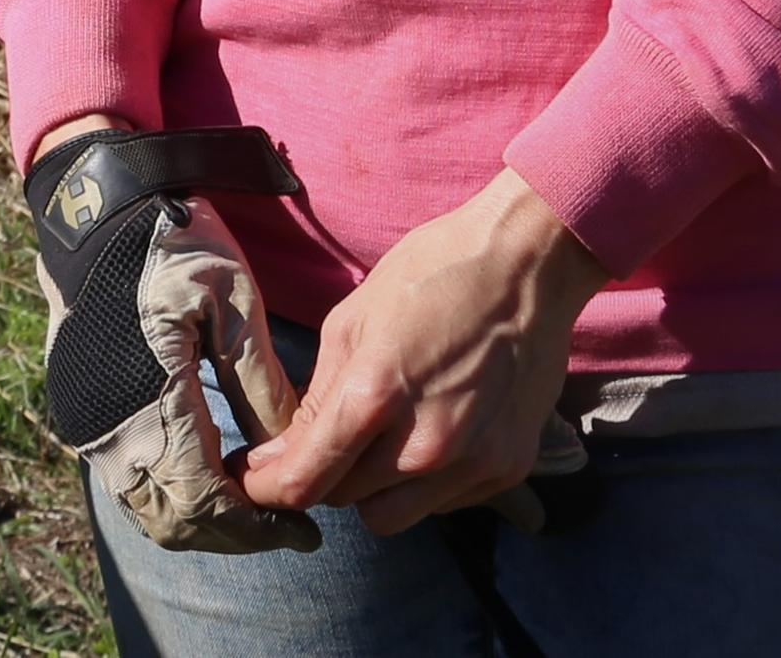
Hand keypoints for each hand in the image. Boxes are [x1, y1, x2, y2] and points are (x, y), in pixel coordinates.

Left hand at [237, 170, 607, 532]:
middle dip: (324, 476)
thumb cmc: (431, 275)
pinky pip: (443, 504)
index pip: (307, 481)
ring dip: (373, 489)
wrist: (527, 264)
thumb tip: (281, 454)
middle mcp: (426, 444)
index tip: (253, 482)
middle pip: (345, 502)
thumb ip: (316, 398)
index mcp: (376, 396)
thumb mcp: (351, 322)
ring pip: (392, 516)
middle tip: (327, 441)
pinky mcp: (508, 469)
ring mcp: (472, 463)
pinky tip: (433, 431)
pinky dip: (425, 482)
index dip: (268, 490)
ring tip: (383, 437)